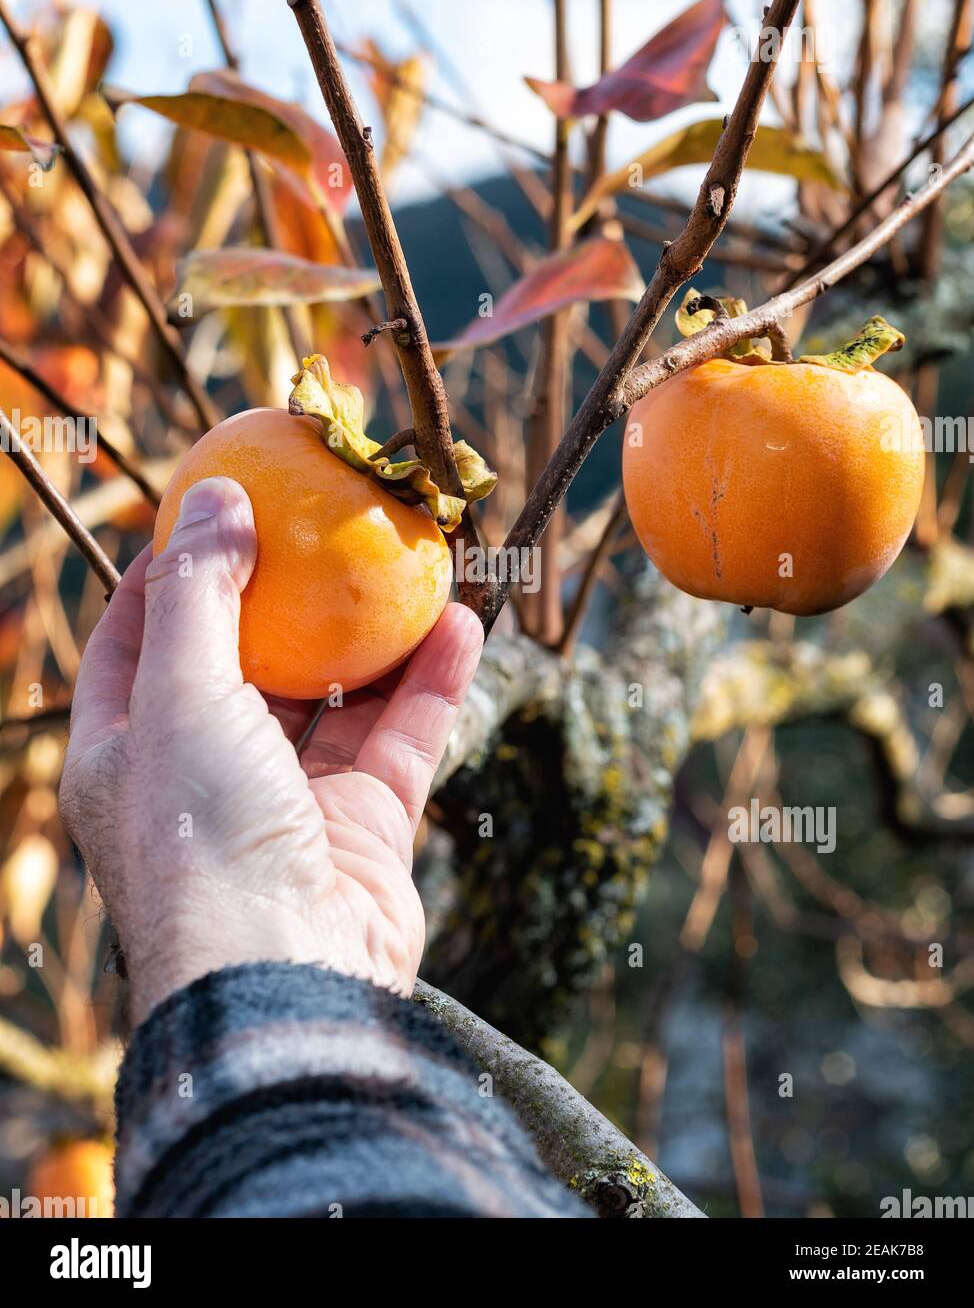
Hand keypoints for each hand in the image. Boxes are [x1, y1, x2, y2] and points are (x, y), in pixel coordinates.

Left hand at [59, 477, 482, 1026]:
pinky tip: (460, 622)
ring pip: (335, 697)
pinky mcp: (363, 828)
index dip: (172, 568)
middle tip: (326, 522)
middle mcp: (205, 774)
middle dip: (288, 593)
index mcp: (129, 750)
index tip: (220, 506)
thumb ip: (196, 592)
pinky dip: (430, 682)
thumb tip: (213, 498)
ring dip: (373, 634)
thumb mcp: (176, 695)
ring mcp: (289, 803)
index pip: (135, 638)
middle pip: (246, 662)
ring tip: (410, 560)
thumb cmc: (202, 837)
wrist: (286, 980)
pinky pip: (400, 738)